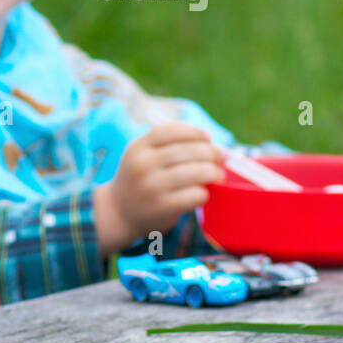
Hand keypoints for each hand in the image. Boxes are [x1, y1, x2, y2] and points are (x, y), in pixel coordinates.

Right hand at [94, 121, 226, 254]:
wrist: (118, 212)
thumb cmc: (139, 180)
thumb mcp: (141, 156)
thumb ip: (167, 146)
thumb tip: (210, 142)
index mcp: (138, 148)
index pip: (170, 131)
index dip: (194, 132)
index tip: (208, 138)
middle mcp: (142, 164)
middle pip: (188, 151)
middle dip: (212, 152)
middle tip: (223, 157)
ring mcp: (151, 186)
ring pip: (196, 172)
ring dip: (214, 172)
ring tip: (218, 175)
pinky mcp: (161, 206)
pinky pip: (195, 195)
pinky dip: (204, 194)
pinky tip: (202, 194)